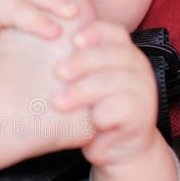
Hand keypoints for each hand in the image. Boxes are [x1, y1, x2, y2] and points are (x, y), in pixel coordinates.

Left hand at [52, 20, 159, 167]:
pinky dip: (100, 114)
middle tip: (57, 72)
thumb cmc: (95, 110)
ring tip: (59, 102)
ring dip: (83, 91)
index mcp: (124, 53)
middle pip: (112, 54)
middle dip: (82, 61)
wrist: (118, 149)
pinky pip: (120, 108)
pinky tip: (87, 122)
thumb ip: (75, 63)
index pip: (112, 32)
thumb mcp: (86, 81)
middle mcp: (138, 69)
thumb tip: (36, 41)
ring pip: (114, 81)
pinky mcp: (141, 117)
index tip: (70, 40)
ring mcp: (143, 92)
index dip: (92, 32)